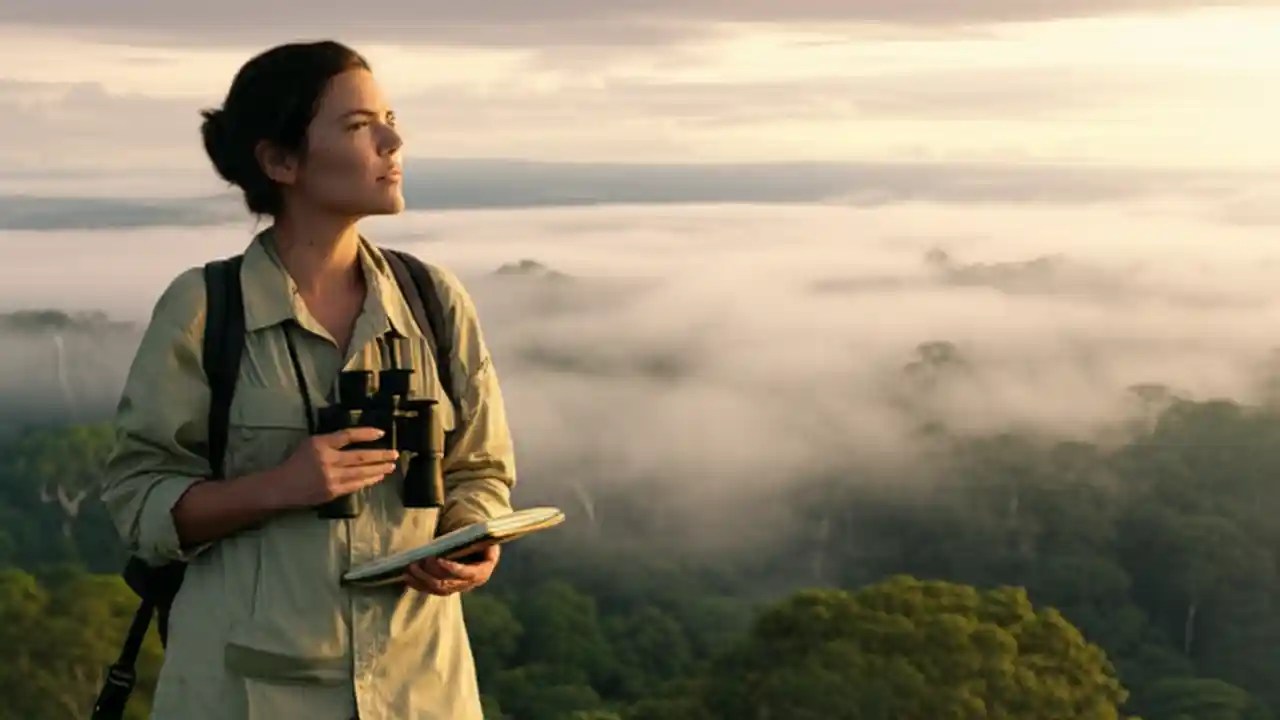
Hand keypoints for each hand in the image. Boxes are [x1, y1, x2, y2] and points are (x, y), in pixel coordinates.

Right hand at [269, 427, 398, 509]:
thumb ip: (332, 441)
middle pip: (360, 456)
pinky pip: (356, 485)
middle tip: (395, 454)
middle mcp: (328, 460)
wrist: (282, 486)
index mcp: (321, 444)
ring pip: (361, 472)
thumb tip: (357, 440)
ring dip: (378, 469)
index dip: (366, 433)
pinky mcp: (333, 491)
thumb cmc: (297, 462)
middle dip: (380, 455)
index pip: (348, 435)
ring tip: (391, 466)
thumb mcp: (311, 444)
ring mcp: (331, 477)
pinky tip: (377, 478)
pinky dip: (368, 481)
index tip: (381, 433)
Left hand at [404, 543, 500, 595]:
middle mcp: (472, 582)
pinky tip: (408, 577)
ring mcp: (458, 587)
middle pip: (449, 583)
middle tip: (419, 562)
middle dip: (432, 573)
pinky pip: (431, 590)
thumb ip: (470, 536)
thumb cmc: (476, 535)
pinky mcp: (446, 588)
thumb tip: (452, 535)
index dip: (453, 568)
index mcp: (484, 568)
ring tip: (410, 568)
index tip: (438, 559)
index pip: (468, 573)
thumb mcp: (478, 533)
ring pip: (438, 589)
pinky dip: (419, 584)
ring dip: (422, 580)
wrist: (476, 542)